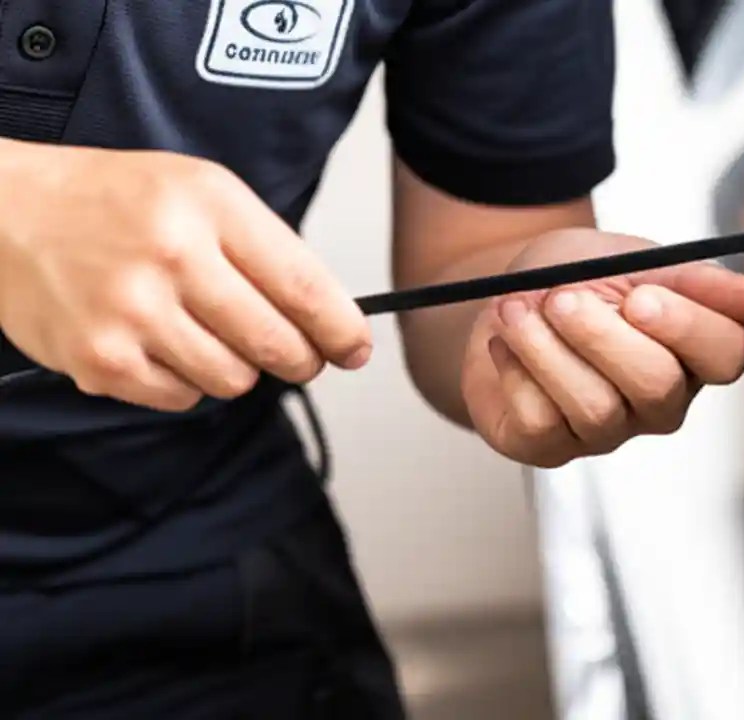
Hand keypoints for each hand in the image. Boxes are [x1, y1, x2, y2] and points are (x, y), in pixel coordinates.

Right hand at [0, 141, 370, 411]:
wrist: (3, 213)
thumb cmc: (112, 201)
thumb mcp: (201, 190)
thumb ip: (267, 248)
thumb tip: (328, 317)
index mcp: (209, 206)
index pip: (304, 287)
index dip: (342, 329)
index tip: (357, 348)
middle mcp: (172, 257)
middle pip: (277, 345)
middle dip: (302, 360)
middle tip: (299, 356)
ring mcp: (132, 314)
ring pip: (234, 380)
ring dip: (237, 368)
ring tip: (207, 333)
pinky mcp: (100, 361)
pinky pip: (182, 398)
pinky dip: (185, 382)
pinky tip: (162, 344)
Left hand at [460, 229, 743, 466]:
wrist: (504, 298)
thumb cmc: (573, 281)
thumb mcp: (632, 259)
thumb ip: (691, 278)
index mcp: (692, 351)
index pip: (725, 355)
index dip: (687, 328)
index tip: (641, 296)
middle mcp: (658, 399)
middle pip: (656, 386)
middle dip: (602, 335)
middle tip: (563, 298)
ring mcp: (607, 430)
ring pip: (595, 407)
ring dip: (546, 348)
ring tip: (518, 310)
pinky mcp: (551, 446)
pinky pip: (541, 421)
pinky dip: (516, 371)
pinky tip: (507, 345)